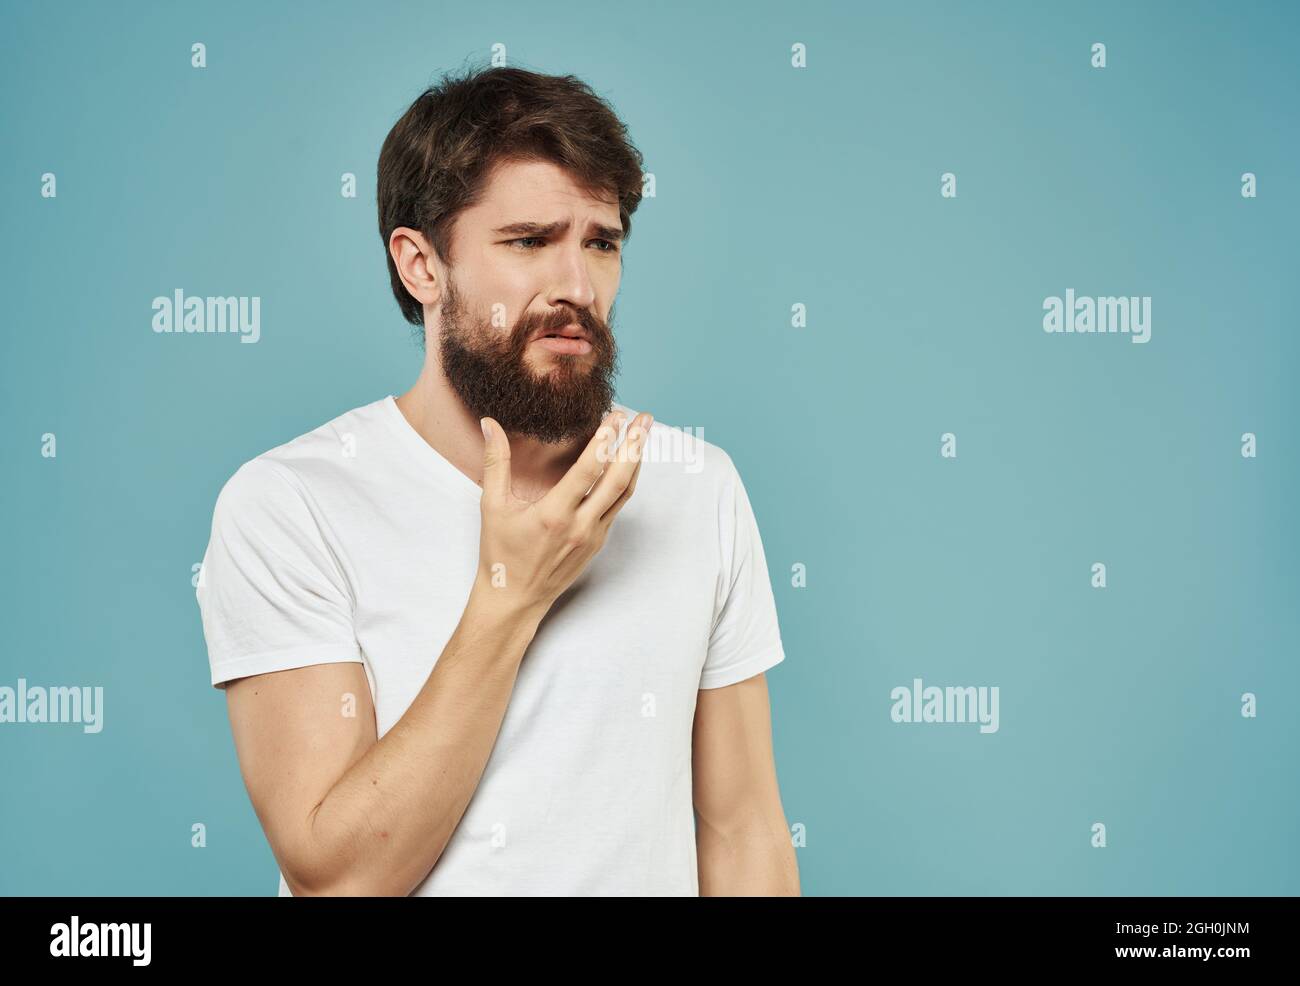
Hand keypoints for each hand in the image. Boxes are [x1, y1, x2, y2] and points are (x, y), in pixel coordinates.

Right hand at [474, 409, 651, 615]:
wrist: (515, 599)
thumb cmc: (501, 555)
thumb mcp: (492, 506)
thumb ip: (496, 462)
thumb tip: (490, 424)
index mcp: (553, 515)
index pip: (588, 471)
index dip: (605, 442)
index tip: (616, 417)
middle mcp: (579, 526)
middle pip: (618, 480)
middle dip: (634, 446)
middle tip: (644, 419)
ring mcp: (593, 536)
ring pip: (624, 494)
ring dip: (635, 462)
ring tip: (643, 435)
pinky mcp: (597, 543)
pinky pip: (617, 507)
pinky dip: (626, 482)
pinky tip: (628, 465)